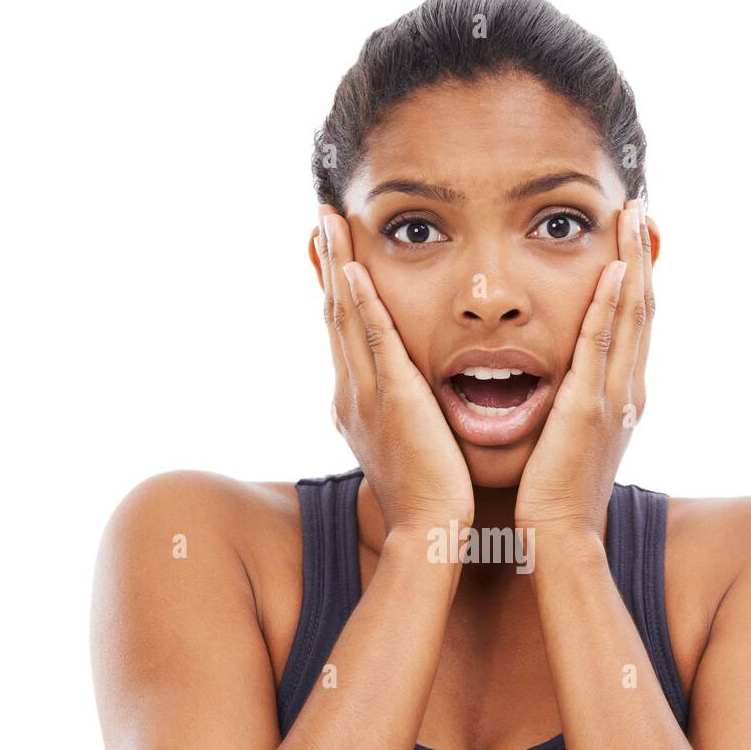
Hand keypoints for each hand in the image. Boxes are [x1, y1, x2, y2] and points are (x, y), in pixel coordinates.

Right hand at [315, 207, 474, 535]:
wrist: (427, 533)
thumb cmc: (428, 499)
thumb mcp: (408, 448)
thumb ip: (404, 419)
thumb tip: (408, 407)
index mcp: (355, 404)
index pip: (343, 334)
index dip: (337, 290)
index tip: (336, 252)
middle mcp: (351, 393)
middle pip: (334, 313)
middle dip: (329, 262)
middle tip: (322, 216)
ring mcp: (366, 394)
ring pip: (346, 316)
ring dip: (338, 264)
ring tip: (330, 220)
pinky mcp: (392, 398)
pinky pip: (374, 339)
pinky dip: (362, 302)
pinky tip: (356, 268)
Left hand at [514, 199, 653, 542]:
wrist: (560, 538)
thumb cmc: (556, 496)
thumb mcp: (571, 440)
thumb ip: (575, 406)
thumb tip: (566, 385)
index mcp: (623, 397)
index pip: (635, 323)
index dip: (637, 277)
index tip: (633, 236)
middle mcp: (628, 392)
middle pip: (643, 308)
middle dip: (643, 255)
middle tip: (640, 208)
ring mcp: (613, 400)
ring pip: (631, 317)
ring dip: (633, 263)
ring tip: (633, 216)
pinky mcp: (589, 411)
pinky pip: (601, 348)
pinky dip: (610, 306)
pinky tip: (612, 270)